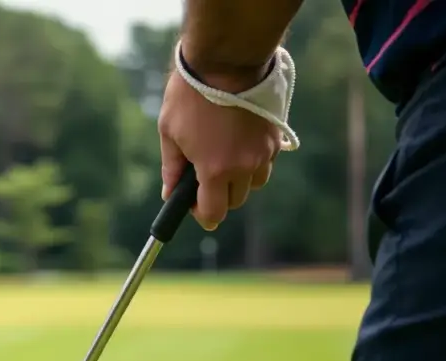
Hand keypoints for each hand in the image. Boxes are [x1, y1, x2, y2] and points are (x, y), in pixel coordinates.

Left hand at [157, 55, 281, 230]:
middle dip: (219, 195)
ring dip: (239, 180)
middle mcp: (244, 167)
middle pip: (235, 200)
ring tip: (223, 157)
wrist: (227, 61)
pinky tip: (238, 143)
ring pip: (254, 183)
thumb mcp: (169, 132)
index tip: (193, 206)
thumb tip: (169, 193)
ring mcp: (263, 152)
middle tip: (203, 178)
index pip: (214, 213)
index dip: (202, 215)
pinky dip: (253, 162)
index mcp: (214, 170)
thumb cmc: (191, 96)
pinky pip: (266, 163)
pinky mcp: (276, 138)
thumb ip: (171, 168)